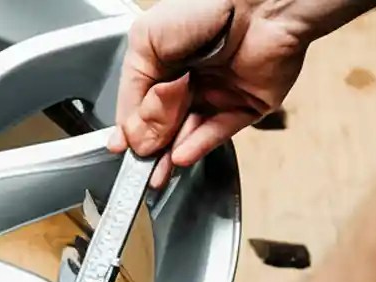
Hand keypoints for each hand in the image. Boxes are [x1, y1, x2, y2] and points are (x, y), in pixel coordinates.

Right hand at [112, 0, 310, 186]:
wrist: (255, 2)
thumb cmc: (201, 4)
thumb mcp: (147, 43)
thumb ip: (135, 93)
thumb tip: (135, 134)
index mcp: (165, 60)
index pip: (142, 104)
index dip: (131, 128)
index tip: (119, 148)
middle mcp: (192, 77)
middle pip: (165, 123)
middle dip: (150, 145)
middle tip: (139, 159)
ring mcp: (219, 92)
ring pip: (190, 132)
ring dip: (171, 154)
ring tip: (156, 171)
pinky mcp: (248, 104)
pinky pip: (220, 131)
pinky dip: (198, 146)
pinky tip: (179, 156)